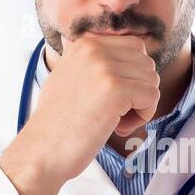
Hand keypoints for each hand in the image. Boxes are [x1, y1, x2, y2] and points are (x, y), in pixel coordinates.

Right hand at [0, 32, 159, 194]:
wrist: (42, 150)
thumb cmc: (57, 123)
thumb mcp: (70, 76)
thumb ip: (94, 63)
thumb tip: (125, 56)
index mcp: (84, 44)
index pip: (134, 47)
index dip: (132, 75)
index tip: (113, 98)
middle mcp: (94, 49)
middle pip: (146, 63)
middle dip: (139, 90)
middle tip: (117, 112)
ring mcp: (104, 68)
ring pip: (152, 80)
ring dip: (140, 105)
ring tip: (115, 121)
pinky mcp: (115, 90)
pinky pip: (152, 97)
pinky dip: (142, 116)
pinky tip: (118, 127)